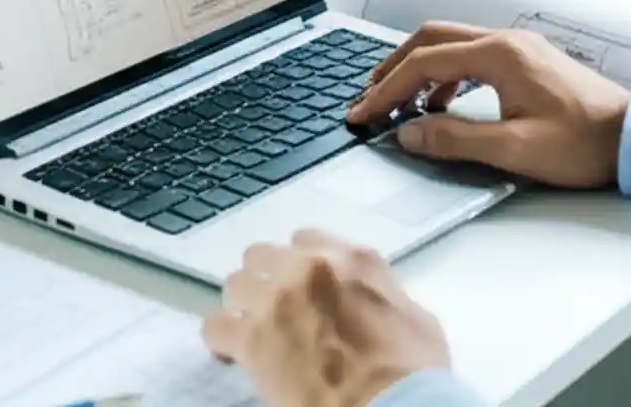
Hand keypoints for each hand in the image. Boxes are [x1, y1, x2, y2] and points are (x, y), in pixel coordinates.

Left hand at [203, 230, 450, 406]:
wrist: (393, 406)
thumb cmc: (414, 371)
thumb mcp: (414, 316)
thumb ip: (381, 293)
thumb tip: (370, 300)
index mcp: (353, 260)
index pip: (306, 240)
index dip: (298, 265)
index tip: (301, 285)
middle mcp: (309, 269)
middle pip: (263, 256)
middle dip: (265, 280)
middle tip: (272, 308)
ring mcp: (276, 301)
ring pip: (236, 285)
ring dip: (242, 306)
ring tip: (251, 331)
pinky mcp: (251, 339)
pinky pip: (215, 326)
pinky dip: (221, 340)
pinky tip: (232, 353)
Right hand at [348, 22, 629, 188]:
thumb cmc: (583, 143)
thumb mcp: (513, 149)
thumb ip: (455, 139)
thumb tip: (408, 133)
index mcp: (499, 56)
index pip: (423, 63)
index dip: (386, 90)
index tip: (362, 113)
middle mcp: (507, 41)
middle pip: (432, 39)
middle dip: (394, 68)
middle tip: (369, 98)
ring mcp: (521, 48)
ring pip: (452, 45)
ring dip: (420, 70)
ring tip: (400, 104)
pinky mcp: (530, 61)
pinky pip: (474, 56)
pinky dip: (447, 75)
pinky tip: (443, 104)